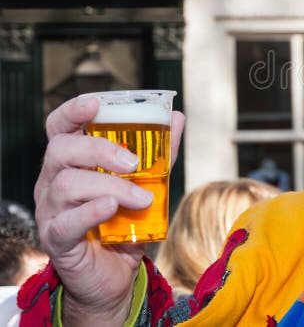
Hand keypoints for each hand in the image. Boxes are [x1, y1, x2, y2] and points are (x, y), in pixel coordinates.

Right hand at [35, 95, 184, 324]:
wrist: (117, 275)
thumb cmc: (125, 223)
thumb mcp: (147, 183)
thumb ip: (160, 152)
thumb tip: (176, 118)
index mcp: (72, 162)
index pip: (59, 127)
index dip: (72, 111)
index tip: (96, 104)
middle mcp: (53, 181)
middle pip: (61, 150)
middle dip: (100, 149)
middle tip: (135, 163)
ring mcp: (51, 210)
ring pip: (67, 184)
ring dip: (110, 186)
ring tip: (142, 198)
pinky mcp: (56, 239)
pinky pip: (66, 221)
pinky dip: (91, 211)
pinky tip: (112, 208)